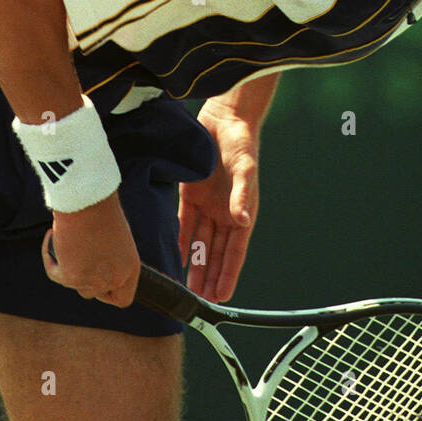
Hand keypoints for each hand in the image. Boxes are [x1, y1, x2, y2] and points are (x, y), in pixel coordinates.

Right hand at [42, 192, 139, 306]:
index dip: (110, 293)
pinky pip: (54, 272)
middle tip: (80, 256)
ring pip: (77, 286)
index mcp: (130, 268)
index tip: (99, 281)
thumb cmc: (104, 211)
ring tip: (70, 244)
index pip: (123, 299)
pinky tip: (50, 235)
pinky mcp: (69, 276)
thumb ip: (111, 258)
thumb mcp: (117, 238)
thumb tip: (97, 267)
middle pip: (96, 293)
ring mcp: (91, 280)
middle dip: (87, 277)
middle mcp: (113, 278)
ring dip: (71, 268)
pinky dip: (49, 256)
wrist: (89, 200)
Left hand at [178, 106, 259, 302]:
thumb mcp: (244, 168)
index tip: (223, 296)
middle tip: (202, 301)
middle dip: (211, 276)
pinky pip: (185, 223)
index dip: (229, 273)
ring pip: (201, 243)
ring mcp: (209, 204)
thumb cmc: (242, 143)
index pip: (235, 250)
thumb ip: (241, 195)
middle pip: (217, 252)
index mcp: (242, 211)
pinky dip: (182, 241)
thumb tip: (244, 221)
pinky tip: (176, 258)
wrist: (225, 119)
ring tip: (189, 288)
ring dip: (196, 265)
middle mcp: (225, 213)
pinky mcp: (192, 193)